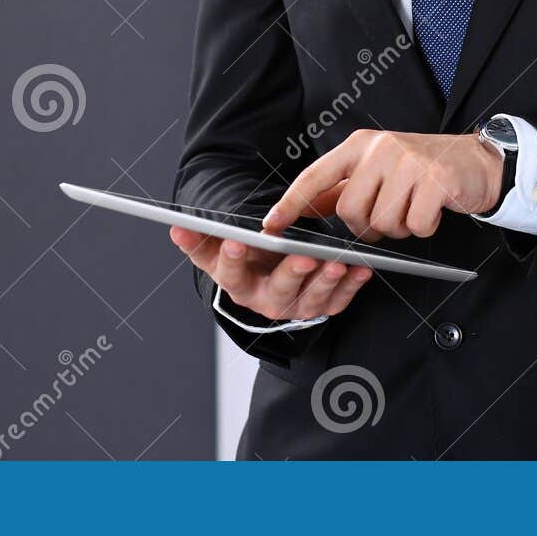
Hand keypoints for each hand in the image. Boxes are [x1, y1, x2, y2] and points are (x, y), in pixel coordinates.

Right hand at [168, 226, 372, 321]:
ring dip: (326, 280)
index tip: (236, 242)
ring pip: (313, 298)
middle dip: (292, 273)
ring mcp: (298, 307)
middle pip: (279, 291)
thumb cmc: (246, 260)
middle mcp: (268, 302)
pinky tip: (359, 269)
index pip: (231, 275)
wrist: (268, 278)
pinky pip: (339, 300)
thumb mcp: (219, 251)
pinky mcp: (323, 307)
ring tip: (336, 262)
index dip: (232, 259)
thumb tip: (176, 228)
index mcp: (240, 287)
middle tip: (303, 255)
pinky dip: (351, 286)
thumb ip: (199, 240)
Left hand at [262, 128, 502, 240]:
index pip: (315, 177)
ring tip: (413, 209)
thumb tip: (304, 207)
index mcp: (361, 145)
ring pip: (381, 224)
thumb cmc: (421, 170)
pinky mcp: (436, 181)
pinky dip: (423, 228)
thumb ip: (341, 188)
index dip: (290, 203)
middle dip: (367, 226)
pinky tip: (432, 210)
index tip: (271, 226)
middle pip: (350, 211)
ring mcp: (409, 163)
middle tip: (390, 214)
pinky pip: (414, 226)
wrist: (476, 161)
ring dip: (398, 229)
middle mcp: (381, 149)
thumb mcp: (377, 170)